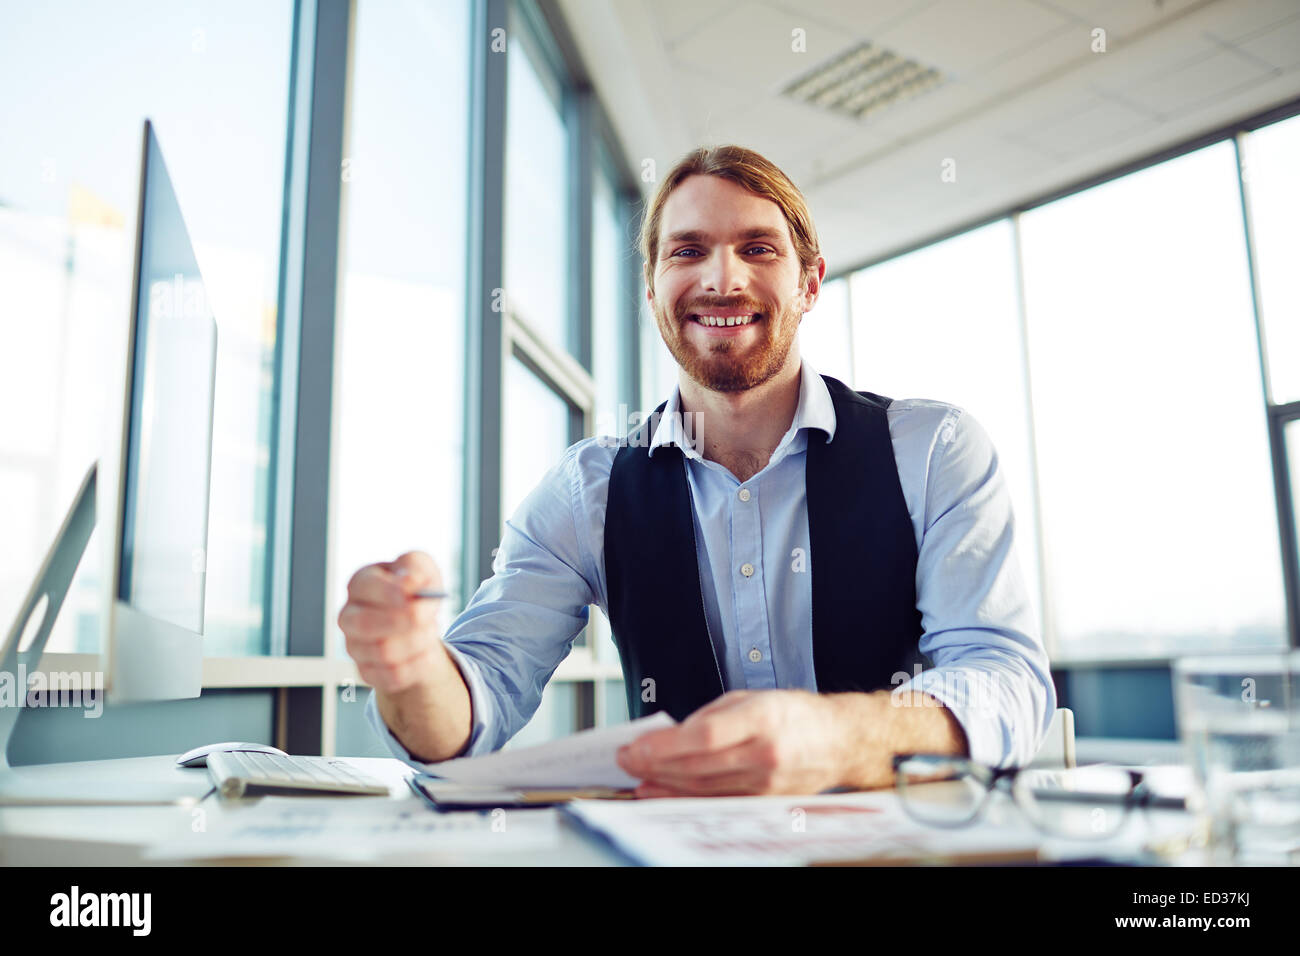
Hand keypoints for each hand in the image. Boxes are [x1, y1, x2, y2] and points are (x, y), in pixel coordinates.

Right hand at [338, 551, 443, 693]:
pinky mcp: (367, 672)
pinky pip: (393, 676)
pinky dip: (416, 665)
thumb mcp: (422, 570)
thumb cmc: (417, 593)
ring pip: (384, 652)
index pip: (365, 586)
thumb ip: (415, 566)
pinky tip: (424, 652)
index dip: (390, 591)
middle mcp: (349, 616)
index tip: (413, 593)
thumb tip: (410, 582)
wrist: (420, 627)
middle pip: (366, 624)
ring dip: (417, 642)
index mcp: (360, 584)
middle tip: (430, 616)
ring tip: (430, 631)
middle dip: (404, 621)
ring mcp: (354, 646)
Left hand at [614, 689, 845, 797]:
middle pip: (698, 766)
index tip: (635, 746)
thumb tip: (670, 735)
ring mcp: (766, 782)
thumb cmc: (794, 714)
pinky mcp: (765, 801)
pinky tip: (662, 793)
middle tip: (625, 760)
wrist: (840, 741)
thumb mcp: (752, 697)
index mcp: (763, 717)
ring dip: (663, 784)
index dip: (665, 745)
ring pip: (703, 788)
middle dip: (654, 765)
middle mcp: (766, 753)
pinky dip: (685, 798)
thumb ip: (711, 715)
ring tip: (636, 776)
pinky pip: (716, 800)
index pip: (704, 736)